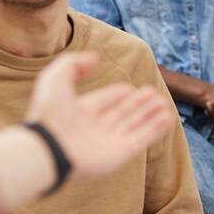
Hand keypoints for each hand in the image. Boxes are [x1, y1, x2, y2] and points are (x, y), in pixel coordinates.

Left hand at [27, 52, 174, 181]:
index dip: (118, 94)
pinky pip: (142, 139)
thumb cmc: (48, 113)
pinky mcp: (120, 154)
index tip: (130, 88)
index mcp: (80, 112)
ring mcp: (109, 142)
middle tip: (153, 93)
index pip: (105, 100)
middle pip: (122, 113)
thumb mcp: (56, 77)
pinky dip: (156, 129)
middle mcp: (96, 127)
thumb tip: (95, 58)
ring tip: (163, 103)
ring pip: (135, 125)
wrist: (47, 148)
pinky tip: (167, 117)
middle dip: (138, 104)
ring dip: (150, 114)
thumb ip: (74, 63)